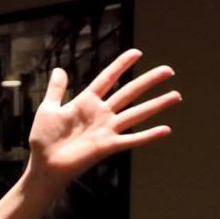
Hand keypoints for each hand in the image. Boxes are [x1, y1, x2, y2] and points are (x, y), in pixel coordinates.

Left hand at [28, 49, 179, 185]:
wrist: (43, 166)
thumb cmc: (43, 141)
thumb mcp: (48, 110)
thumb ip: (56, 90)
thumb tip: (59, 69)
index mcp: (86, 103)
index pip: (107, 79)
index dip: (120, 66)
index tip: (136, 53)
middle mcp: (100, 114)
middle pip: (129, 93)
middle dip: (148, 81)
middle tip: (168, 70)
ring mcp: (106, 130)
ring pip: (136, 113)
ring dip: (157, 105)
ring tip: (176, 95)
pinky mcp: (107, 146)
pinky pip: (131, 140)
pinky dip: (148, 136)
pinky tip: (166, 130)